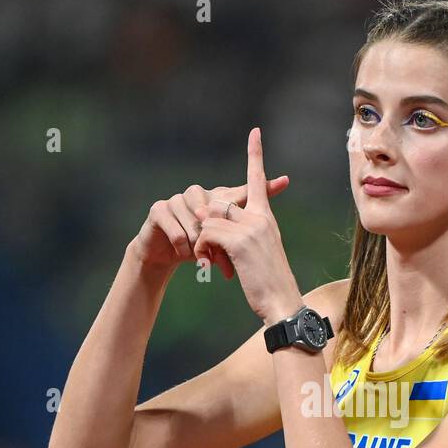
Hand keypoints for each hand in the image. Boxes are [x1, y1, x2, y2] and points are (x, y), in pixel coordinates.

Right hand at [129, 171, 290, 277]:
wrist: (163, 256)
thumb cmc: (197, 248)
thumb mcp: (224, 245)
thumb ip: (239, 235)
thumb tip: (258, 228)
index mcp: (221, 200)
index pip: (247, 189)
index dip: (266, 185)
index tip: (287, 181)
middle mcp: (201, 194)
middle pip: (218, 213)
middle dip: (221, 242)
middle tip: (223, 265)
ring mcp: (178, 199)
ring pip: (197, 224)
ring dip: (200, 247)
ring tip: (200, 260)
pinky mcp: (160, 210)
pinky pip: (178, 231)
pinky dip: (183, 247)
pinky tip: (182, 253)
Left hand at [192, 127, 303, 323]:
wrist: (282, 304)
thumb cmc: (268, 283)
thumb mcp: (253, 253)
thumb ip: (233, 232)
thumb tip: (204, 216)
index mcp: (266, 217)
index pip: (258, 180)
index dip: (255, 155)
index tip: (254, 132)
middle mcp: (260, 217)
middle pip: (218, 206)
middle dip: (205, 228)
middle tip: (207, 254)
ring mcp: (251, 228)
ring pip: (209, 221)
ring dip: (201, 242)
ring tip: (209, 263)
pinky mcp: (240, 242)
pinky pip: (207, 235)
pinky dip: (201, 250)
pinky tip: (208, 265)